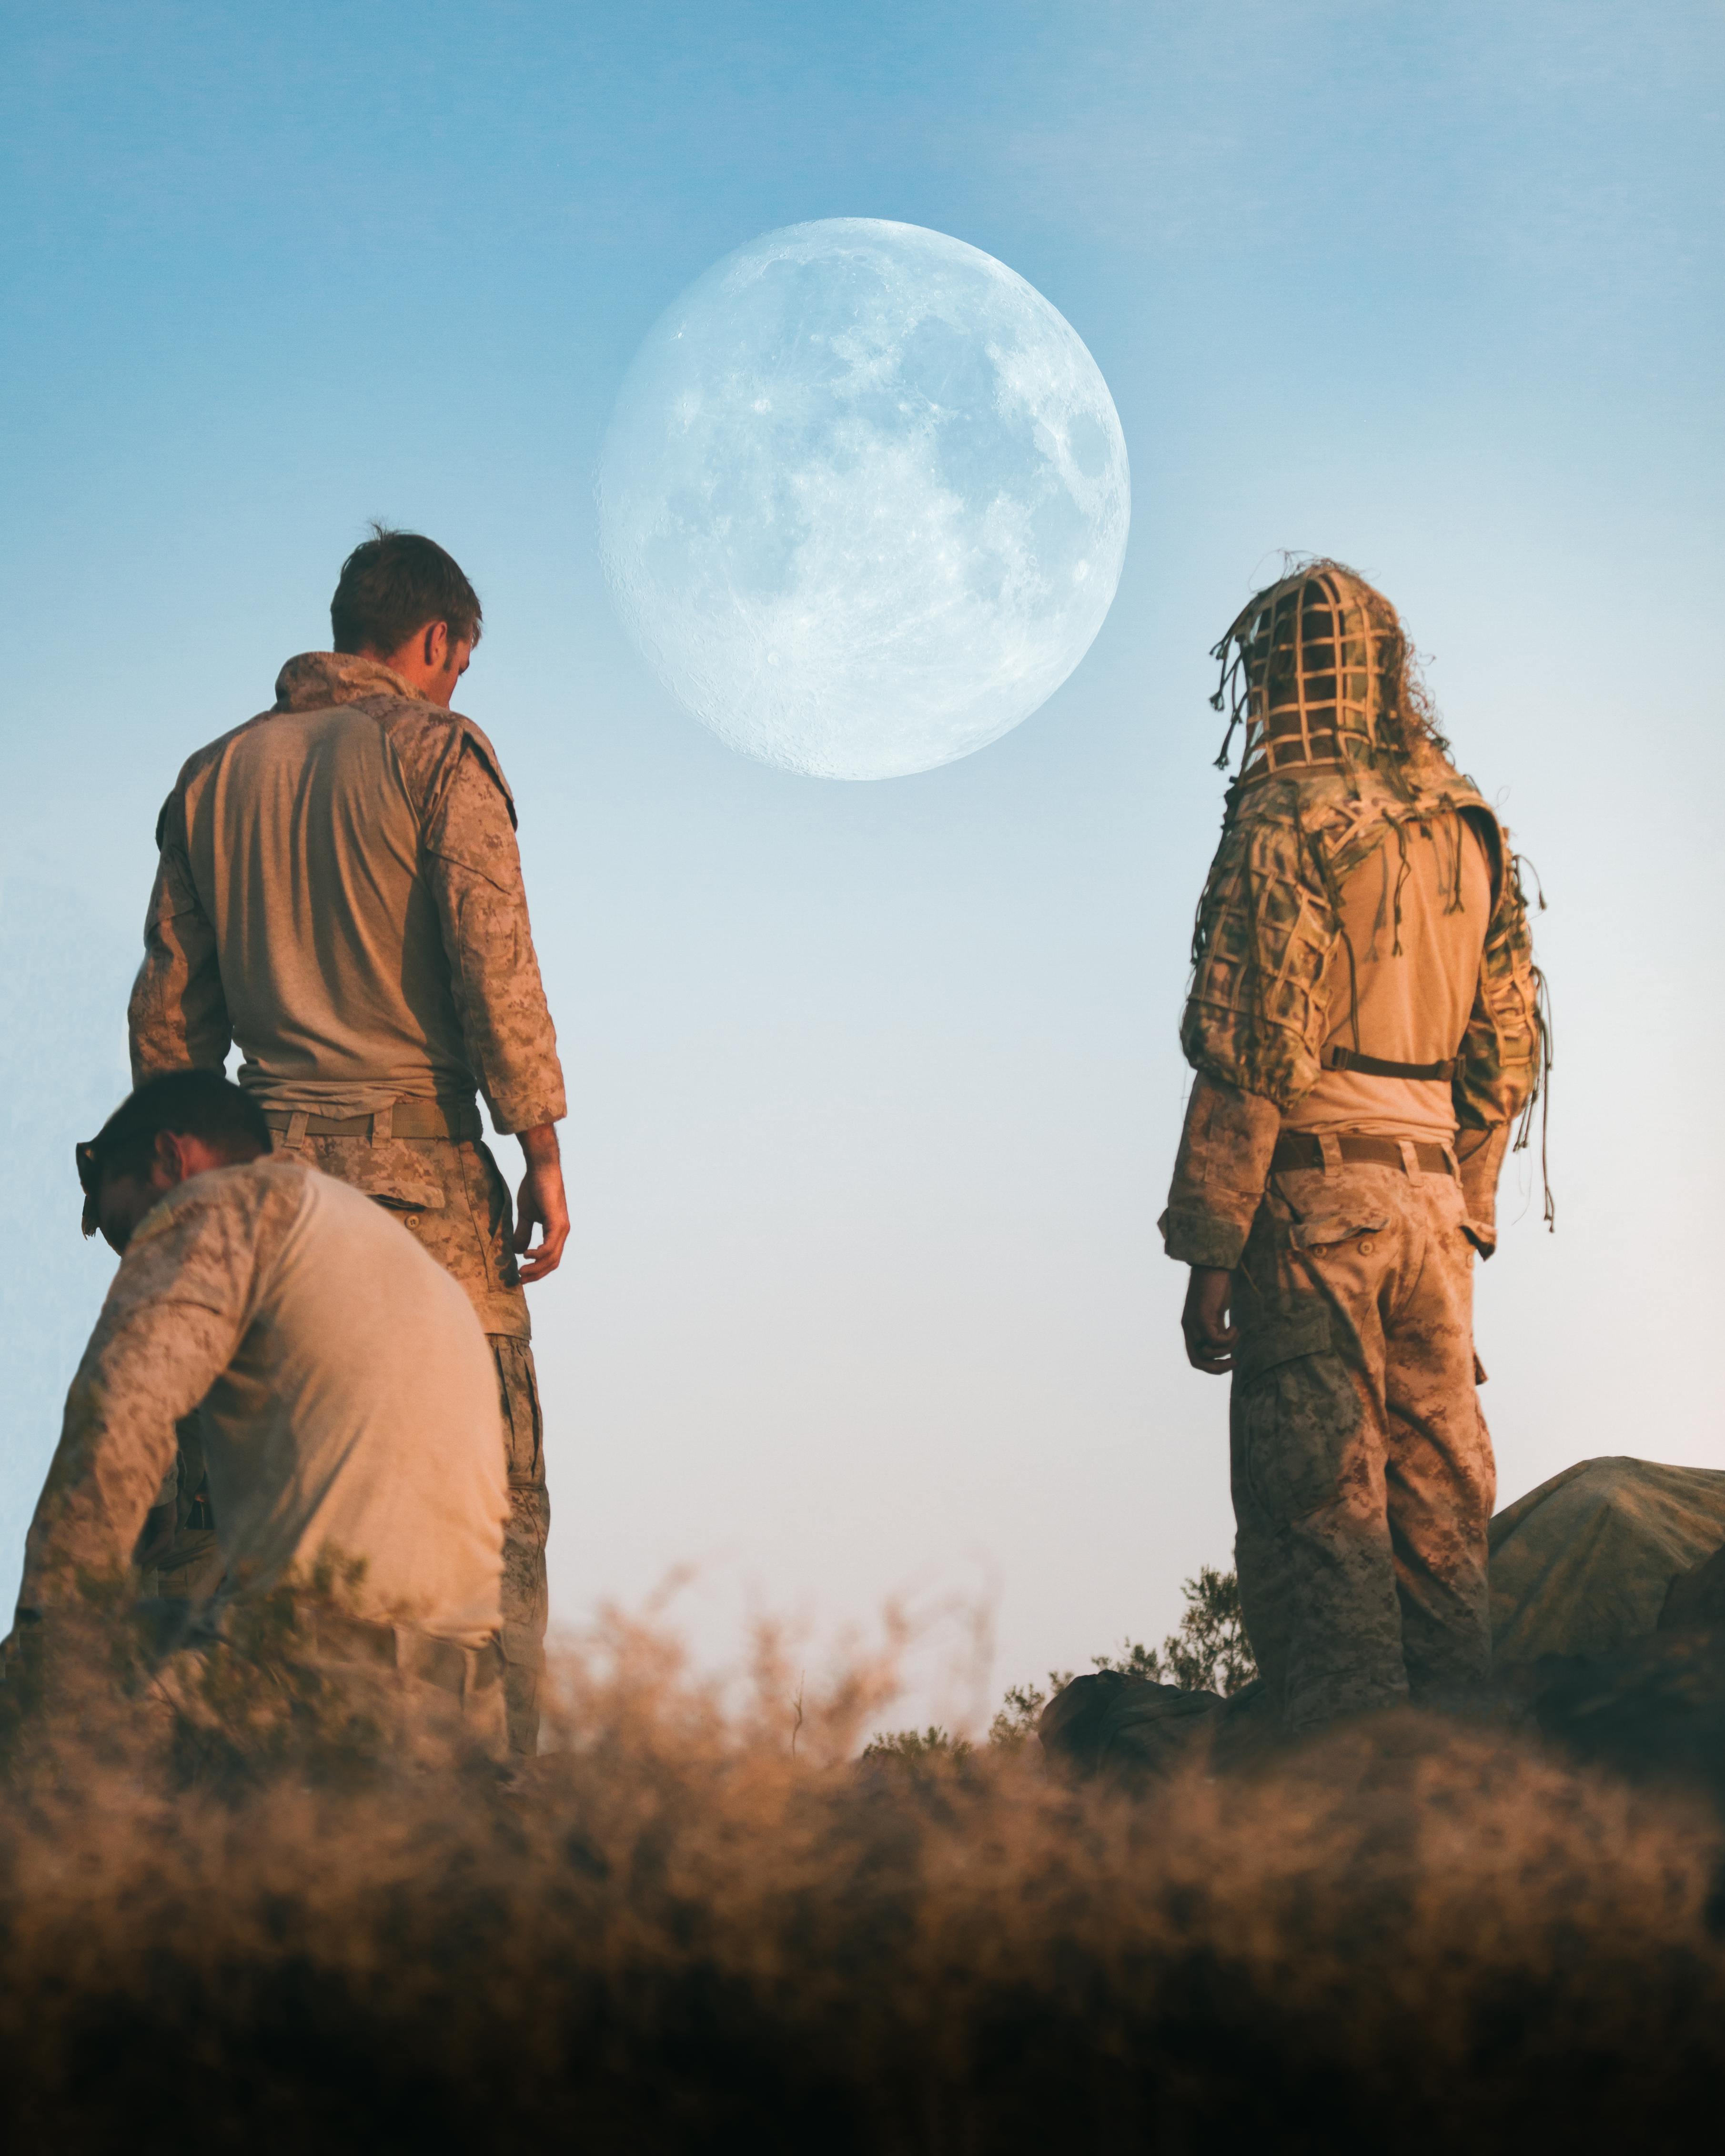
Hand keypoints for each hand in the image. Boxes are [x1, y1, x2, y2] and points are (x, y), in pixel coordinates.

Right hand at [513, 1124, 569, 1284]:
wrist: (541, 1169)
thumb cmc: (534, 1188)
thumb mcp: (526, 1215)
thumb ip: (524, 1232)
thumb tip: (517, 1251)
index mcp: (556, 1232)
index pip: (550, 1258)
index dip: (537, 1270)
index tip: (522, 1276)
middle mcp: (562, 1232)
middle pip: (552, 1262)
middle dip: (536, 1274)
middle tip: (520, 1280)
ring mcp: (561, 1228)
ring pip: (551, 1258)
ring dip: (536, 1268)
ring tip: (520, 1271)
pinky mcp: (557, 1222)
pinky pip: (549, 1246)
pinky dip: (538, 1254)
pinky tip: (526, 1255)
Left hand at [1182, 1265, 1237, 1374]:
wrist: (1212, 1267)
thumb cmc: (1216, 1288)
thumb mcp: (1215, 1313)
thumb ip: (1216, 1329)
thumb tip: (1224, 1345)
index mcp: (1190, 1329)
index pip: (1195, 1358)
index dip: (1212, 1367)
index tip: (1230, 1361)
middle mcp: (1188, 1328)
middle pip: (1197, 1361)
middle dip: (1217, 1368)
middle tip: (1235, 1362)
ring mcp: (1193, 1323)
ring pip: (1208, 1352)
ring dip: (1227, 1349)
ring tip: (1235, 1333)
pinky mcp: (1202, 1316)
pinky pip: (1215, 1339)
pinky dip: (1229, 1338)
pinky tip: (1235, 1327)